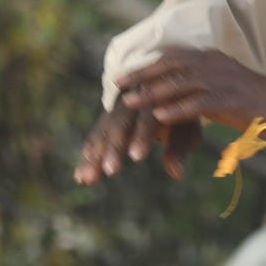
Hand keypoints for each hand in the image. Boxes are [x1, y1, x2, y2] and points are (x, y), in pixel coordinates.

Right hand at [75, 102, 199, 183]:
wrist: (159, 85)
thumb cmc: (179, 114)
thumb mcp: (185, 127)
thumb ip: (179, 148)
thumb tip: (176, 173)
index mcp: (154, 99)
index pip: (148, 119)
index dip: (142, 137)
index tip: (136, 157)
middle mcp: (131, 103)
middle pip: (120, 125)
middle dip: (114, 148)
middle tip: (110, 170)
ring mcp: (115, 111)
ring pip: (102, 133)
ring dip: (93, 157)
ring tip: (87, 180)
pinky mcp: (105, 121)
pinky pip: (94, 139)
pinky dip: (87, 159)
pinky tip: (80, 177)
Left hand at [115, 50, 265, 133]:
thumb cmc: (250, 98)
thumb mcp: (220, 84)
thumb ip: (197, 85)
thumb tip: (171, 95)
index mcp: (208, 59)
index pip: (170, 58)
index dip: (145, 67)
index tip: (122, 77)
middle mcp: (211, 65)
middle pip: (169, 67)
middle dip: (140, 77)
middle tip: (118, 87)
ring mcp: (219, 82)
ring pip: (178, 85)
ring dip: (151, 94)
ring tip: (129, 103)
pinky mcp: (228, 101)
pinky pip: (198, 104)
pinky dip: (177, 110)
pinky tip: (159, 118)